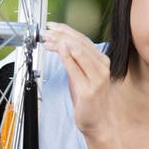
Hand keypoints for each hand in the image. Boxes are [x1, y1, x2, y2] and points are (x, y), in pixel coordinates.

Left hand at [42, 23, 113, 137]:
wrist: (97, 122)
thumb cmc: (88, 100)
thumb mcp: (80, 75)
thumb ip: (74, 61)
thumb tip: (60, 44)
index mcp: (101, 60)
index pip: (82, 39)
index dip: (66, 30)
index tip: (52, 26)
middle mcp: (103, 66)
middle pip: (80, 42)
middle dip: (61, 34)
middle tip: (46, 31)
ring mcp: (98, 77)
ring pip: (79, 52)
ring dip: (61, 43)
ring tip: (47, 39)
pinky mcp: (90, 89)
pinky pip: (76, 69)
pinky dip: (67, 57)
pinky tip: (58, 50)